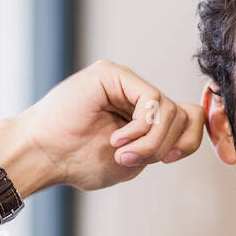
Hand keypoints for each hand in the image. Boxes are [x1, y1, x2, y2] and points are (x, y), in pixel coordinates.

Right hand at [0, 59, 208, 193]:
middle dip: (164, 146)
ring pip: (169, 110)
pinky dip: (140, 129)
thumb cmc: (79, 161)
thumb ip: (163, 146)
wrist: (43, 155)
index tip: (167, 160)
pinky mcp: (114, 74)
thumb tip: (192, 129)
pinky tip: (116, 139)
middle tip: (131, 160)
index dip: (188, 141)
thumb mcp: (135, 161)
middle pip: (184, 115)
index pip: (189, 118)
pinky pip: (151, 101)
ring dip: (149, 142)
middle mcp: (136, 94)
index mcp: (143, 115)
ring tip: (120, 152)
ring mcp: (125, 82)